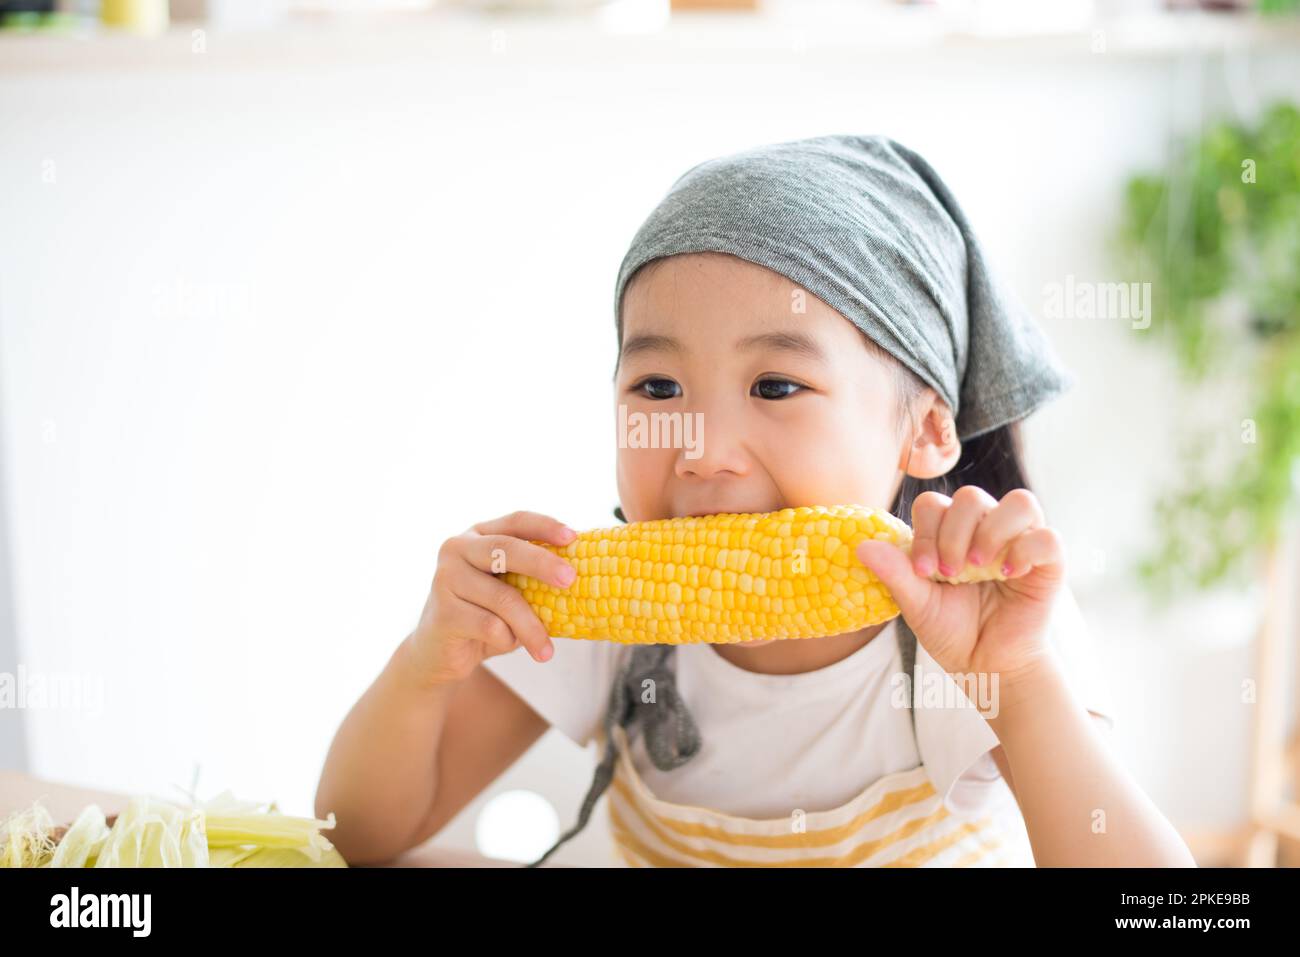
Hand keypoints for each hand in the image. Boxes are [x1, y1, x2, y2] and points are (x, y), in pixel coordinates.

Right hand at [403, 510, 577, 686]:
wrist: (439, 653)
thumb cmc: (486, 616)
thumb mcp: (511, 591)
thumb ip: (534, 580)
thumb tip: (589, 578)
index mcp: (479, 535)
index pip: (516, 521)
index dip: (545, 526)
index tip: (573, 537)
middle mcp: (457, 549)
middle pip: (506, 549)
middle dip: (542, 563)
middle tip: (571, 580)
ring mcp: (445, 578)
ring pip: (504, 598)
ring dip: (532, 627)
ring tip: (546, 651)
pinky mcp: (442, 612)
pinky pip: (490, 626)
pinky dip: (507, 639)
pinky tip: (506, 644)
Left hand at [855, 487, 1063, 689]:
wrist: (987, 666)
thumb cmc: (952, 631)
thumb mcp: (917, 605)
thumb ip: (895, 573)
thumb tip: (861, 545)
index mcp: (950, 533)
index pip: (935, 504)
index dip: (926, 530)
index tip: (923, 570)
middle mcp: (986, 529)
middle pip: (972, 497)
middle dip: (954, 533)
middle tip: (949, 572)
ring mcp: (1019, 542)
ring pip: (1019, 502)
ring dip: (992, 532)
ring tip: (978, 568)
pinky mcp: (1049, 562)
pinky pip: (1048, 536)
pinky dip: (1027, 550)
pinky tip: (1009, 574)